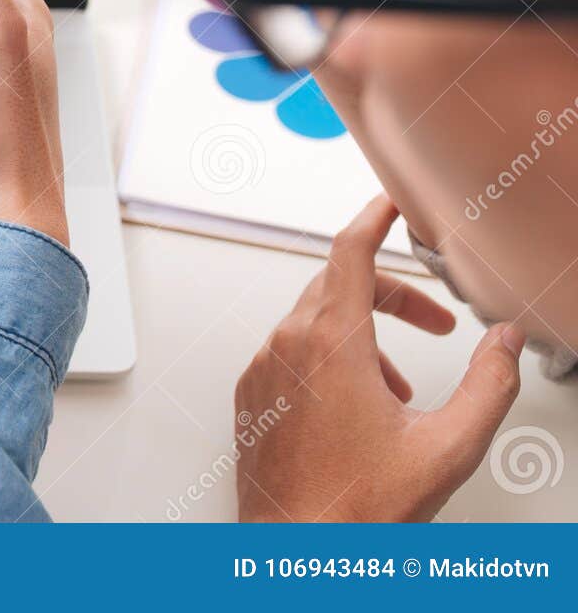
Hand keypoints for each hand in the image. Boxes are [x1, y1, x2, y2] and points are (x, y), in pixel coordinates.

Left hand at [234, 194, 525, 521]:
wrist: (298, 556)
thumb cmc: (358, 510)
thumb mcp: (448, 447)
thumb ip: (488, 386)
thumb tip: (506, 344)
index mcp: (330, 344)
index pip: (350, 252)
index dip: (373, 218)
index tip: (390, 201)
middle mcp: (286, 346)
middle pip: (338, 286)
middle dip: (391, 295)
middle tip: (434, 322)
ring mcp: (262, 370)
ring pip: (313, 322)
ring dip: (363, 336)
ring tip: (401, 387)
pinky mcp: (251, 396)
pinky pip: (290, 354)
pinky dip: (328, 362)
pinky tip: (358, 407)